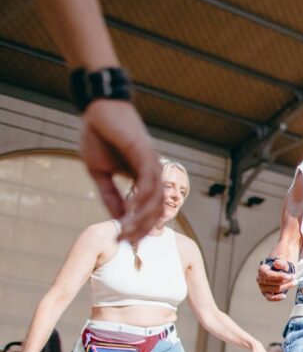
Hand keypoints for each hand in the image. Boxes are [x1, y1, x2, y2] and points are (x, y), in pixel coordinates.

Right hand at [80, 99, 161, 243]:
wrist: (98, 110)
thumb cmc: (99, 137)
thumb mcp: (100, 173)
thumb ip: (110, 194)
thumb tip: (118, 217)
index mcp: (144, 178)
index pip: (149, 209)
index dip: (139, 226)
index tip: (124, 240)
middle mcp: (153, 173)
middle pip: (156, 208)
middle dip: (142, 227)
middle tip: (127, 242)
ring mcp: (152, 163)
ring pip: (155, 198)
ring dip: (143, 217)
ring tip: (128, 230)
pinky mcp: (145, 154)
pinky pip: (149, 180)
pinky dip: (144, 197)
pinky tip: (133, 209)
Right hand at [258, 257, 295, 300]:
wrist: (280, 272)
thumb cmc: (280, 268)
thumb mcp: (282, 263)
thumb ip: (280, 263)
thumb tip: (277, 264)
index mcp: (262, 270)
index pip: (268, 274)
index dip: (279, 276)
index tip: (289, 276)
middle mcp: (260, 279)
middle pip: (273, 283)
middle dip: (285, 281)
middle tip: (294, 278)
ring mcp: (262, 287)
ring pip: (274, 289)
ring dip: (286, 287)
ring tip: (294, 283)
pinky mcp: (266, 294)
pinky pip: (270, 298)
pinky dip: (277, 298)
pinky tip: (284, 296)